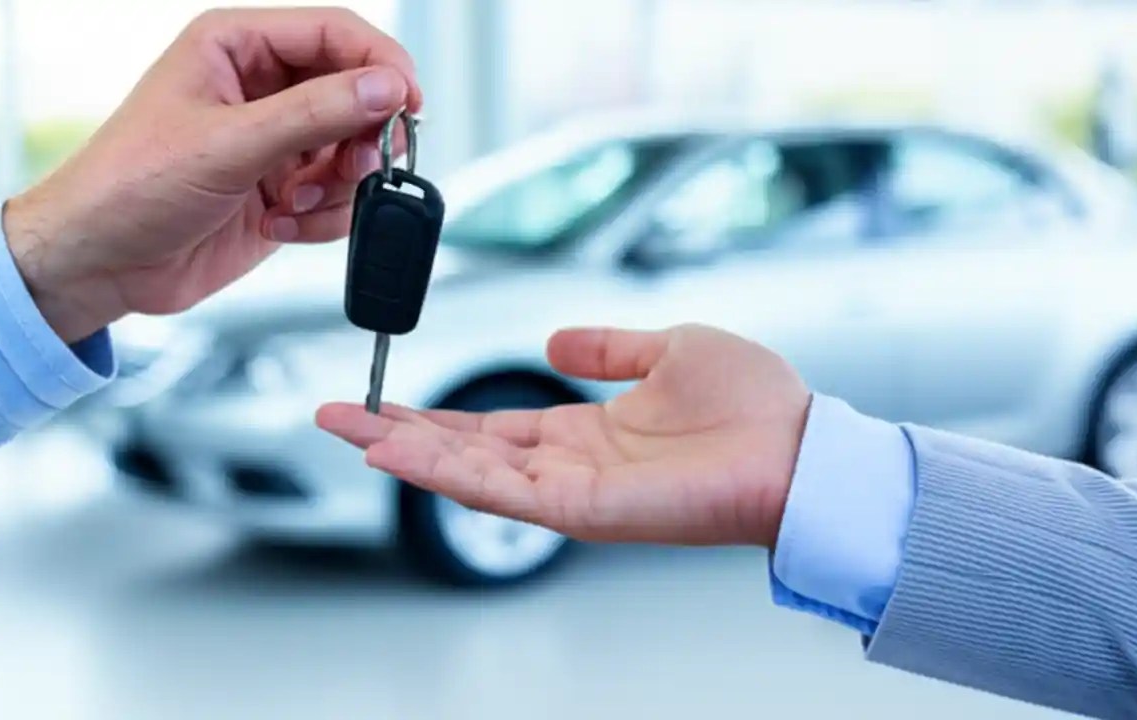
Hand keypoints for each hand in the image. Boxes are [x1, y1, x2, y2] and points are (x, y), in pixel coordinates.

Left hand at [3, 7, 421, 342]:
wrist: (98, 264)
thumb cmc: (127, 188)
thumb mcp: (227, 145)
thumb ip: (314, 114)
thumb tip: (384, 89)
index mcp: (236, 46)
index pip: (334, 33)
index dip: (380, 64)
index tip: (409, 104)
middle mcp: (260, 88)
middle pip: (354, 93)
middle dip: (361, 136)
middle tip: (355, 165)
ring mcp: (274, 141)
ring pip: (352, 149)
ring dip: (337, 185)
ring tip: (296, 201)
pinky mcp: (282, 189)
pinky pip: (338, 196)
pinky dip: (322, 216)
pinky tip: (280, 222)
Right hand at [316, 325, 812, 546]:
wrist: (801, 445)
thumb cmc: (752, 403)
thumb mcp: (668, 349)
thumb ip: (607, 347)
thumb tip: (555, 339)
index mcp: (585, 431)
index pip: (490, 425)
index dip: (433, 414)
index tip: (382, 400)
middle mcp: (569, 466)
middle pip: (464, 451)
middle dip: (397, 435)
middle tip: (335, 416)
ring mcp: (573, 493)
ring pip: (470, 474)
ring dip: (406, 452)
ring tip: (349, 431)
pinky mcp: (586, 511)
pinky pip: (504, 493)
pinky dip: (448, 473)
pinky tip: (402, 453)